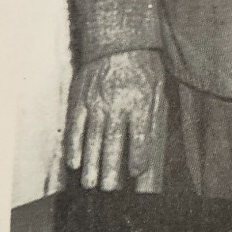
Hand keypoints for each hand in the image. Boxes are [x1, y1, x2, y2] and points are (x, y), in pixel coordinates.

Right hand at [65, 51, 166, 191]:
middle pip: (113, 143)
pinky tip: (74, 162)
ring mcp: (95, 103)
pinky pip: (75, 127)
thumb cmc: (143, 68)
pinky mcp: (80, 99)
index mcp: (140, 102)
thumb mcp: (158, 89)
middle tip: (108, 189)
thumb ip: (153, 117)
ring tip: (90, 184)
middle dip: (110, 169)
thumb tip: (154, 145)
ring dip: (90, 164)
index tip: (136, 173)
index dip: (138, 156)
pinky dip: (73, 146)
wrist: (118, 41)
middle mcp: (117, 104)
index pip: (140, 136)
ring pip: (92, 139)